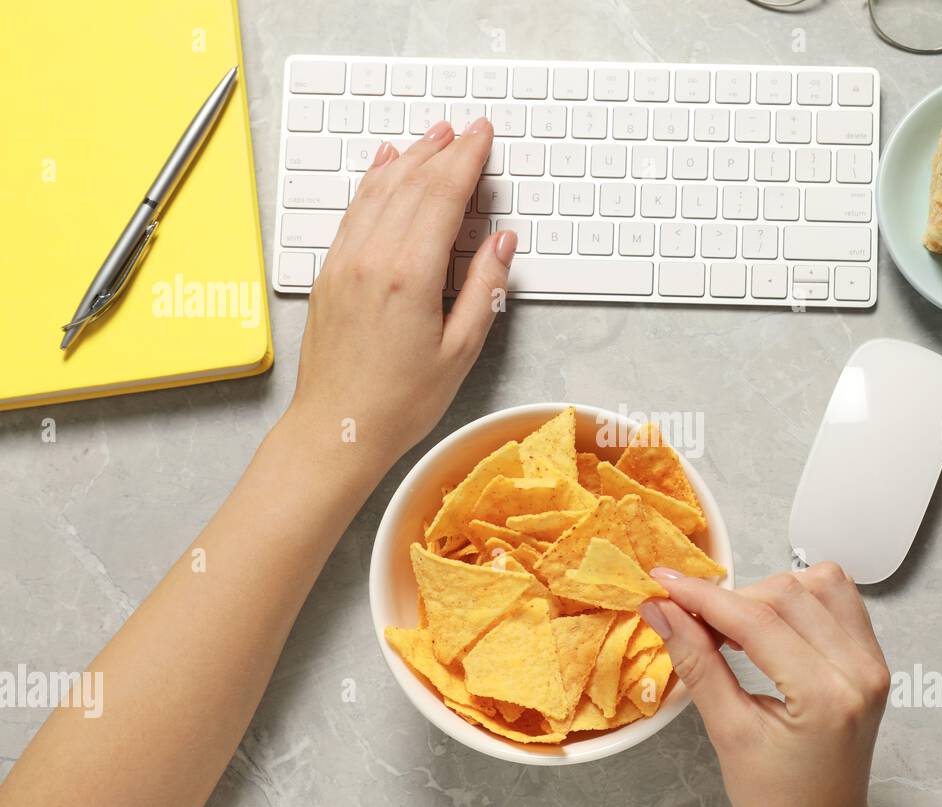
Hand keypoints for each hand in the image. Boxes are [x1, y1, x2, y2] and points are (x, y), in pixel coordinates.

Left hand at [287, 117, 515, 471]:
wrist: (336, 429)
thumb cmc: (398, 402)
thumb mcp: (460, 350)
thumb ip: (484, 287)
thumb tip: (501, 241)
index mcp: (409, 275)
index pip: (441, 195)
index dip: (467, 160)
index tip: (484, 138)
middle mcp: (371, 258)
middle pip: (412, 184)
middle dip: (443, 151)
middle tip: (468, 131)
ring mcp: (344, 262)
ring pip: (379, 190)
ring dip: (409, 157)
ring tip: (433, 136)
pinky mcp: (329, 273)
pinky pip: (353, 211)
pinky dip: (373, 181)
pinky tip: (384, 165)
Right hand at [639, 563, 894, 806]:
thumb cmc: (780, 801)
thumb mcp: (728, 733)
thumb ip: (696, 663)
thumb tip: (662, 612)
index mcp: (827, 697)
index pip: (757, 621)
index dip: (702, 597)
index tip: (664, 585)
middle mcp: (860, 671)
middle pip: (786, 594)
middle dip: (730, 598)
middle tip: (690, 618)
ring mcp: (873, 662)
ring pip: (816, 583)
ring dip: (767, 593)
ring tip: (733, 628)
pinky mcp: (872, 658)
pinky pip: (838, 598)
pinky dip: (799, 598)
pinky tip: (769, 625)